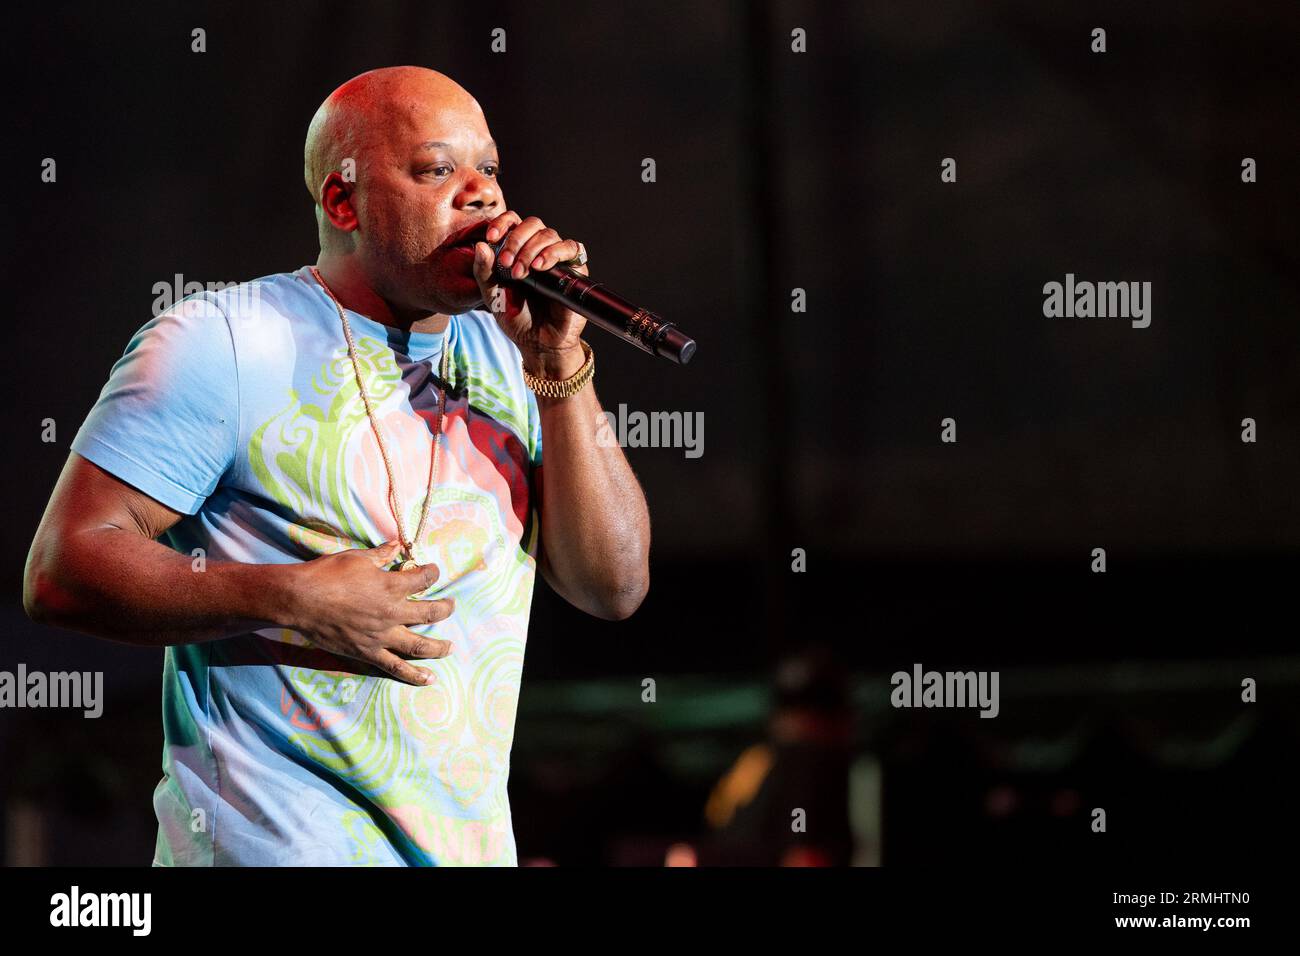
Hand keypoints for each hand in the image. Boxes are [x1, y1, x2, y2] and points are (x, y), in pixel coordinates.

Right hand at [279, 540, 453, 685]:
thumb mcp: (357, 558)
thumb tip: (397, 546)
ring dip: (439, 647)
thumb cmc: (327, 574)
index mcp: (391, 586)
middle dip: (445, 609)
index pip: (424, 579)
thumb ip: (381, 554)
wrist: (300, 600)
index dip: (433, 573)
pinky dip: (414, 675)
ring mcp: (382, 635)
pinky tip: (429, 680)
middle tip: (451, 606)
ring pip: (420, 645)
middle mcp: (392, 612)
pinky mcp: (368, 652)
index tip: (433, 571)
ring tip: (450, 648)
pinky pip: (396, 667)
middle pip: (431, 613)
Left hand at [472, 212, 588, 378]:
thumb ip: (484, 271)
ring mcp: (558, 260)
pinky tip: (540, 267)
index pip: (514, 222)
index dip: (503, 223)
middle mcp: (539, 251)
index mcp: (519, 251)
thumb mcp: (492, 295)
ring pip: (550, 234)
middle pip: (533, 224)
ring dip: (532, 248)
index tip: (491, 237)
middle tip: (507, 263)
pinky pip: (572, 248)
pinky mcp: (575, 270)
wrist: (538, 343)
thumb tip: (481, 245)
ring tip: (522, 272)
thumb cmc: (516, 319)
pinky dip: (554, 252)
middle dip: (516, 239)